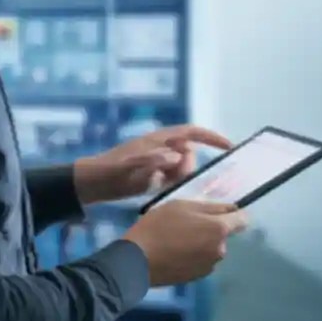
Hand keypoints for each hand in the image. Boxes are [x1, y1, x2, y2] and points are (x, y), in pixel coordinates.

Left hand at [73, 124, 232, 204]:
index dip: (211, 137)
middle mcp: (160, 146)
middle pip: (188, 151)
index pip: (191, 132)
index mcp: (158, 139)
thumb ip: (156, 160)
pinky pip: (171, 176)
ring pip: (181, 166)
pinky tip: (159, 188)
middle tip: (173, 178)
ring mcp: (156, 159)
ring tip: (160, 183)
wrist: (92, 183)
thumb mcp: (133, 166)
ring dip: (178, 176)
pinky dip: (171, 182)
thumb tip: (178, 155)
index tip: (229, 147)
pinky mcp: (151, 172)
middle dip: (188, 165)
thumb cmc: (112, 172)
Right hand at [122, 199, 249, 285]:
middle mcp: (221, 249)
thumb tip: (233, 208)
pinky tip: (173, 255)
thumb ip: (210, 207)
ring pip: (211, 248)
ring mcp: (210, 265)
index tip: (214, 212)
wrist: (138, 261)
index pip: (242, 219)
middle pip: (222, 235)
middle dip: (209, 229)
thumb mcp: (180, 206)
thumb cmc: (157, 227)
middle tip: (183, 225)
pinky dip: (192, 257)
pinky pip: (201, 261)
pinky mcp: (198, 277)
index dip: (232, 213)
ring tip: (175, 242)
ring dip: (200, 244)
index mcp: (219, 229)